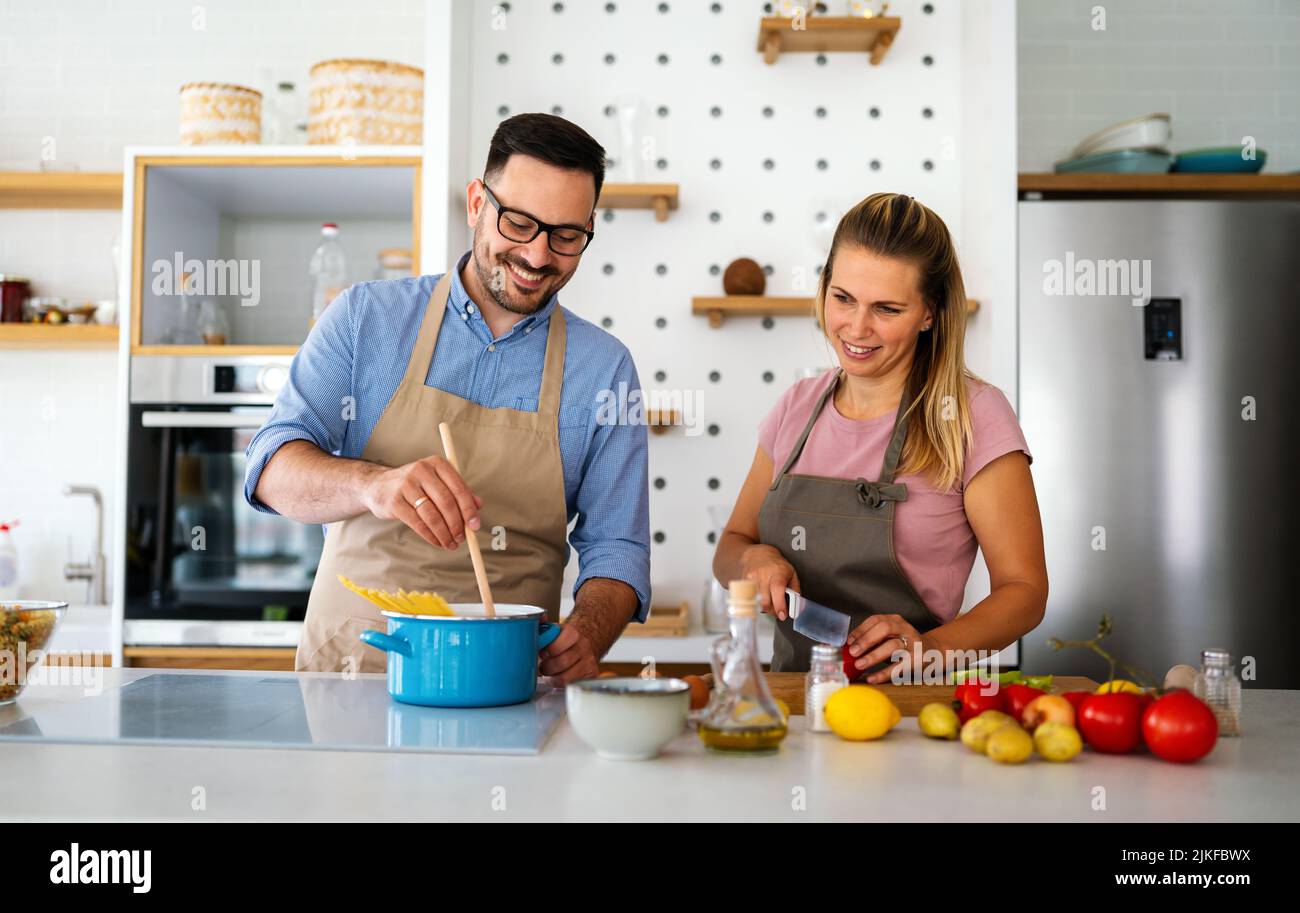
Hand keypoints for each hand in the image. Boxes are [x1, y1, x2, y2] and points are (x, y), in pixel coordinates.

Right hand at [362, 455, 483, 549]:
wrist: (377, 485)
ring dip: (444, 533)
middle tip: (463, 538)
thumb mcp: (437, 482)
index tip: (475, 525)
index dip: (469, 509)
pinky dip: (430, 536)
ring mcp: (406, 485)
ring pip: (432, 515)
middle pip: (446, 502)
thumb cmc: (415, 485)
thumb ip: (458, 491)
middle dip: (457, 524)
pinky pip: (417, 523)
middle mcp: (421, 470)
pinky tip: (437, 542)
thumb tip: (478, 506)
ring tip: (451, 543)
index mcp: (437, 463)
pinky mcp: (394, 502)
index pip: (458, 488)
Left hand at [539, 623, 600, 685]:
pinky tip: (559, 678)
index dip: (545, 653)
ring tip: (549, 674)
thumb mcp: (554, 630)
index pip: (555, 646)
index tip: (541, 654)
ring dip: (552, 678)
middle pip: (560, 663)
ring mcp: (589, 661)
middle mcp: (583, 646)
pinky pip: (572, 684)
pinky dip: (562, 684)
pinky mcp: (592, 673)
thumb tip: (539, 618)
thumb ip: (542, 627)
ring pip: (565, 677)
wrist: (584, 644)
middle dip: (546, 668)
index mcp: (572, 633)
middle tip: (542, 667)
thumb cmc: (564, 640)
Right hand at [739, 544, 800, 620]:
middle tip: (777, 611)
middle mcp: (763, 575)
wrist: (758, 554)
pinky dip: (756, 602)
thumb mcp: (792, 573)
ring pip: (756, 601)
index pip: (777, 590)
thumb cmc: (777, 565)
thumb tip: (797, 605)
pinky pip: (749, 598)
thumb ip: (795, 589)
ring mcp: (752, 578)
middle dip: (772, 611)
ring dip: (764, 607)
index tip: (782, 615)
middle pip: (764, 600)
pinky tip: (760, 599)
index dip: (779, 604)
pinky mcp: (744, 582)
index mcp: (778, 573)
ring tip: (769, 604)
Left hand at [846, 614, 925, 683]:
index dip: (861, 630)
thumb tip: (850, 647)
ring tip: (859, 665)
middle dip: (866, 640)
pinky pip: (899, 667)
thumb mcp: (891, 636)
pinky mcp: (917, 661)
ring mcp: (912, 644)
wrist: (933, 653)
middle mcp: (905, 629)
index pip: (876, 620)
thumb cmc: (904, 645)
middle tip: (853, 652)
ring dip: (873, 656)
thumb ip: (874, 639)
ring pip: (892, 646)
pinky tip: (872, 678)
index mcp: (896, 621)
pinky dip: (883, 673)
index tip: (848, 642)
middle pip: (885, 629)